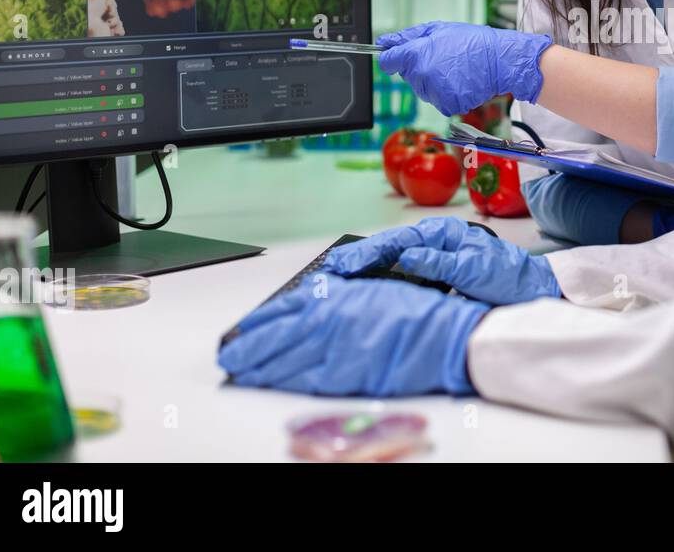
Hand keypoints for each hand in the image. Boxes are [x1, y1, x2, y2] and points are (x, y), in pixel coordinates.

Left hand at [217, 274, 488, 396]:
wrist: (443, 337)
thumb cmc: (416, 313)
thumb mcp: (373, 291)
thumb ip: (339, 298)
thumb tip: (310, 305)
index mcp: (336, 298)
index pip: (285, 310)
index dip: (261, 322)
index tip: (245, 328)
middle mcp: (328, 324)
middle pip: (276, 338)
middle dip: (249, 347)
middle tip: (230, 354)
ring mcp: (334, 352)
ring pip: (284, 362)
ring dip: (259, 367)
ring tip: (242, 370)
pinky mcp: (344, 378)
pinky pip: (305, 381)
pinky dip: (283, 381)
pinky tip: (272, 382)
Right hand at [325, 216, 560, 306]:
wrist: (529, 291)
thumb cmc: (507, 276)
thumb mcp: (472, 269)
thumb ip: (438, 263)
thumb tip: (406, 257)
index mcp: (442, 232)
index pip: (397, 240)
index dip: (369, 252)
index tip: (346, 263)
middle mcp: (434, 241)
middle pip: (389, 247)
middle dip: (360, 258)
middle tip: (332, 270)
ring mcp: (434, 257)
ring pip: (393, 260)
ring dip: (368, 268)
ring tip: (340, 277)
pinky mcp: (435, 275)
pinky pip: (403, 275)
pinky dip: (383, 280)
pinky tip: (367, 287)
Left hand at [377, 22, 551, 115]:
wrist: (500, 60)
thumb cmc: (472, 42)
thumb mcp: (439, 29)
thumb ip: (408, 37)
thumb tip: (384, 42)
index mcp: (417, 55)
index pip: (387, 62)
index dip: (392, 58)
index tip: (400, 57)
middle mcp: (423, 76)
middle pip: (407, 76)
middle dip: (419, 68)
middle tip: (443, 57)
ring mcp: (435, 92)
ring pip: (422, 90)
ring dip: (433, 82)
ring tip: (454, 70)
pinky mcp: (448, 105)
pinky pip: (438, 101)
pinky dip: (447, 94)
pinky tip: (460, 82)